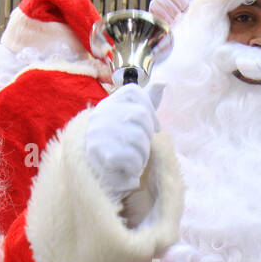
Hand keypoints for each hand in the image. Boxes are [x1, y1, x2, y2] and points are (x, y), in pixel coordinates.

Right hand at [84, 85, 157, 201]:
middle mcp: (100, 114)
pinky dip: (135, 167)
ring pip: (138, 137)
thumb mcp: (133, 122)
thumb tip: (163, 82)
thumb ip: (146, 103)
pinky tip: (127, 169)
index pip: (134, 92)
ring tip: (134, 161)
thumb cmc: (119, 148)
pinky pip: (132, 157)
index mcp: (108, 104)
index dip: (150, 111)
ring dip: (143, 154)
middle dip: (148, 136)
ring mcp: (97, 133)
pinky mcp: (99, 153)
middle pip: (140, 116)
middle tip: (141, 149)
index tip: (153, 128)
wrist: (97, 179)